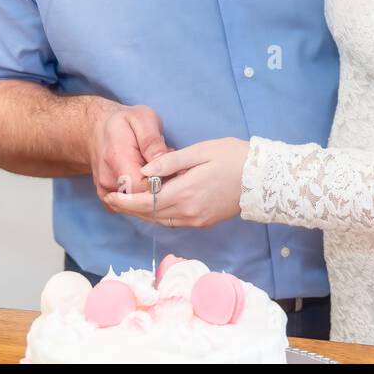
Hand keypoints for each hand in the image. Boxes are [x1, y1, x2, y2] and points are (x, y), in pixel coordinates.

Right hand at [89, 104, 170, 203]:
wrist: (96, 130)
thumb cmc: (123, 122)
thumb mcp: (142, 119)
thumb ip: (152, 140)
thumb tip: (162, 159)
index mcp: (117, 159)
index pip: (146, 186)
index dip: (165, 180)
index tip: (173, 166)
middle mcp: (108, 181)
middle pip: (144, 198)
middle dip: (161, 185)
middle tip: (167, 165)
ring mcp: (106, 193)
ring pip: (139, 204)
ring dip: (152, 190)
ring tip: (156, 169)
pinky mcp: (108, 199)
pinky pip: (131, 207)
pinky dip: (143, 195)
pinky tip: (146, 179)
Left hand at [102, 137, 248, 229]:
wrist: (264, 178)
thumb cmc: (234, 158)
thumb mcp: (201, 151)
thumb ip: (170, 162)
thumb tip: (144, 171)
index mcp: (184, 192)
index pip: (145, 201)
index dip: (124, 201)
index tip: (109, 195)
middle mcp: (188, 212)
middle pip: (149, 214)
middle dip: (128, 208)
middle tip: (112, 198)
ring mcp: (196, 219)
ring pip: (160, 220)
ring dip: (143, 212)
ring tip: (128, 202)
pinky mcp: (203, 221)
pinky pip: (173, 221)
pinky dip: (158, 214)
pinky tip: (154, 204)